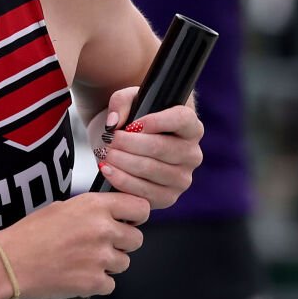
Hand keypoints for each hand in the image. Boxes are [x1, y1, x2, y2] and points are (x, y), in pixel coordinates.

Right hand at [0, 191, 149, 298]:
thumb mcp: (62, 207)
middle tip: (102, 245)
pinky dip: (97, 283)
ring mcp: (100, 257)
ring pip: (125, 263)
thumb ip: (92, 210)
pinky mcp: (94, 282)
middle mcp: (103, 229)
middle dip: (122, 244)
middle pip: (137, 239)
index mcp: (95, 206)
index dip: (137, 216)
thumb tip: (110, 215)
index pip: (140, 207)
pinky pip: (110, 284)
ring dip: (109, 264)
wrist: (9, 262)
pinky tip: (79, 275)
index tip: (130, 221)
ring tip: (84, 261)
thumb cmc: (29, 235)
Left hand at [91, 88, 203, 210]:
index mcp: (191, 127)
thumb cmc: (132, 120)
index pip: (182, 120)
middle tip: (109, 139)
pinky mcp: (167, 198)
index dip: (157, 121)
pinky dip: (122, 181)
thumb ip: (121, 102)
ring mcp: (182, 179)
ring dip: (123, 162)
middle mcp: (192, 154)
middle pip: (161, 148)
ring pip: (151, 170)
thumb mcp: (127, 100)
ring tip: (105, 153)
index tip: (132, 124)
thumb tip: (114, 122)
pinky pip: (144, 192)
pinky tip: (107, 170)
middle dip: (130, 144)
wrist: (126, 146)